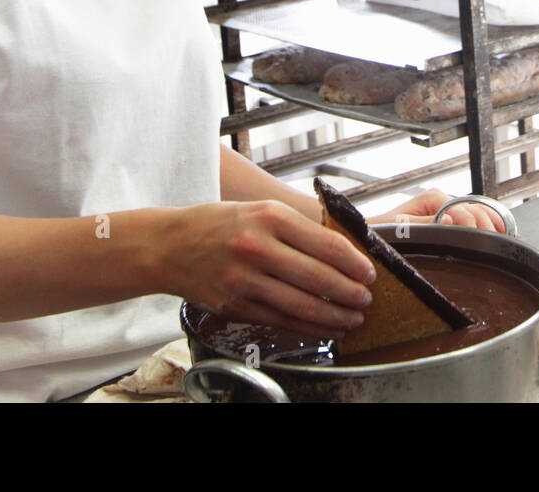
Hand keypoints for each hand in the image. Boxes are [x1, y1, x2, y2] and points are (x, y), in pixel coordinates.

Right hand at [157, 201, 376, 339]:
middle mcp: (257, 247)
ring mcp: (244, 279)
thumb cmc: (219, 225)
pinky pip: (282, 320)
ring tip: (353, 318)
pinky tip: (326, 328)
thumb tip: (343, 251)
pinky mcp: (235, 305)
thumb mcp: (259, 210)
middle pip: (318, 278)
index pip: (326, 243)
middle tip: (366, 299)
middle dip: (350, 293)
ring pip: (302, 305)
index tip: (370, 272)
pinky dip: (309, 327)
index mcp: (269, 217)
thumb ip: (297, 228)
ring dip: (335, 316)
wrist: (169, 246)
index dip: (354, 262)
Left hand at [367, 189, 505, 233]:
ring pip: (480, 213)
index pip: (464, 208)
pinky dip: (490, 229)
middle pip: (478, 209)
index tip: (483, 240)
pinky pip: (476, 221)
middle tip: (498, 243)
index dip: (477, 224)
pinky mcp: (452, 221)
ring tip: (505, 241)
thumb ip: (426, 224)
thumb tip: (450, 220)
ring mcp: (449, 210)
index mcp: (433, 198)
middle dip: (491, 224)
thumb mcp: (401, 228)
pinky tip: (499, 238)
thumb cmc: (382, 231)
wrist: (373, 236)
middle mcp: (443, 201)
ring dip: (494, 225)